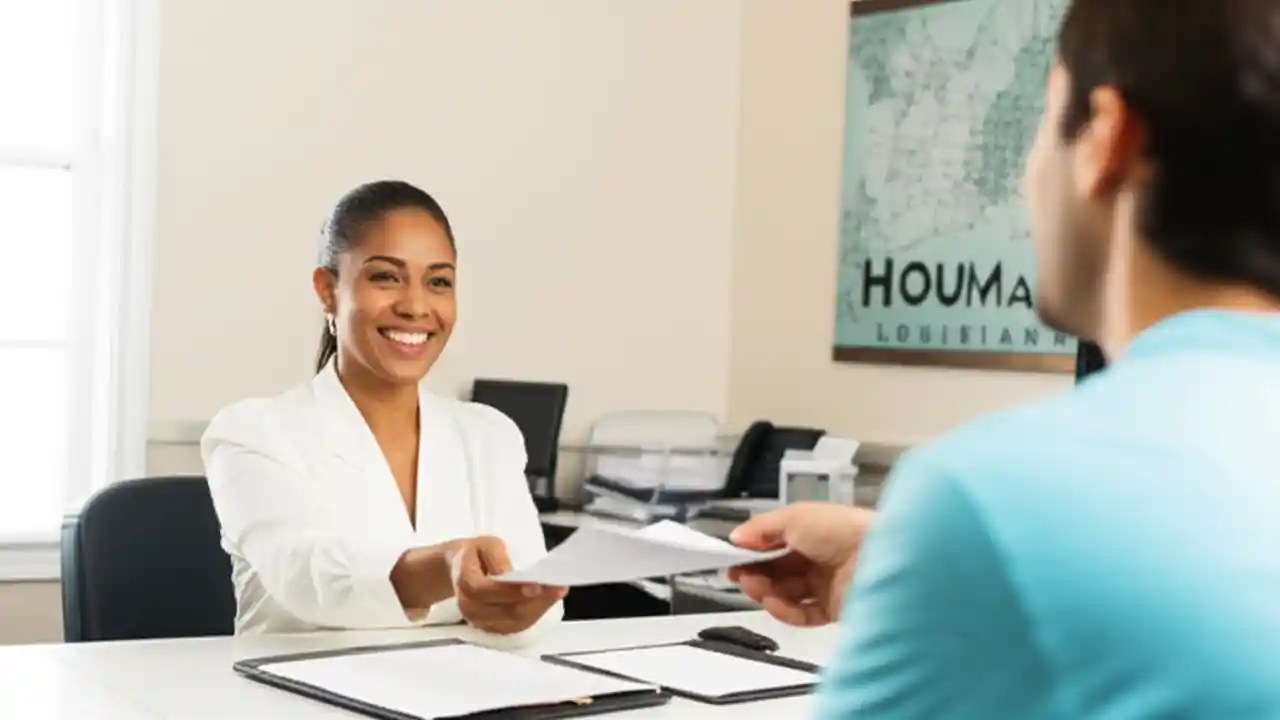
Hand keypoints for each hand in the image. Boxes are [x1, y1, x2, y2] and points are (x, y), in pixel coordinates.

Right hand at [448, 536, 566, 634]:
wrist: (462, 569)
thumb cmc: (477, 554)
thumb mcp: (486, 545)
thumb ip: (497, 558)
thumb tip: (512, 574)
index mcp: (466, 583)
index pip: (489, 591)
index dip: (513, 591)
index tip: (537, 585)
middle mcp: (471, 608)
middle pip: (508, 611)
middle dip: (536, 601)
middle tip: (558, 588)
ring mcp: (482, 622)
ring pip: (516, 622)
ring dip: (540, 608)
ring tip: (557, 592)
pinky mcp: (493, 628)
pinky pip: (518, 626)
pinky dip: (535, 614)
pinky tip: (548, 601)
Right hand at [728, 503, 875, 626]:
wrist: (881, 557)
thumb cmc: (843, 528)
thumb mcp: (794, 516)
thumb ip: (761, 527)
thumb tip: (737, 537)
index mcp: (812, 532)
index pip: (775, 545)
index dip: (752, 551)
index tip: (732, 556)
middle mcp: (820, 558)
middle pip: (778, 571)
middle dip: (754, 572)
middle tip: (737, 574)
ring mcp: (827, 585)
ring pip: (786, 594)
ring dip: (765, 591)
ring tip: (752, 586)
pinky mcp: (833, 609)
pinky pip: (801, 614)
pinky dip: (783, 610)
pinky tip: (772, 602)